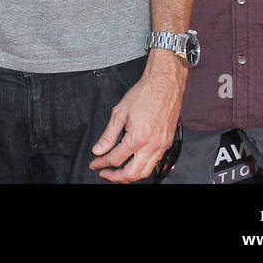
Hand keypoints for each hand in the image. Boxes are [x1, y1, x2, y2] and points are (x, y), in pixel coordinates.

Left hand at [88, 58, 183, 182]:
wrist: (164, 85)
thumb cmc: (144, 94)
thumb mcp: (119, 112)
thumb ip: (108, 135)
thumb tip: (99, 149)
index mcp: (138, 138)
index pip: (116, 159)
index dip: (102, 163)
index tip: (95, 164)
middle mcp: (152, 146)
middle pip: (132, 173)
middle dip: (115, 177)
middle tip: (104, 173)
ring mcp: (162, 147)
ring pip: (144, 172)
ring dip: (129, 176)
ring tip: (117, 173)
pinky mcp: (167, 144)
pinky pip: (154, 163)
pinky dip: (142, 168)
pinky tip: (133, 163)